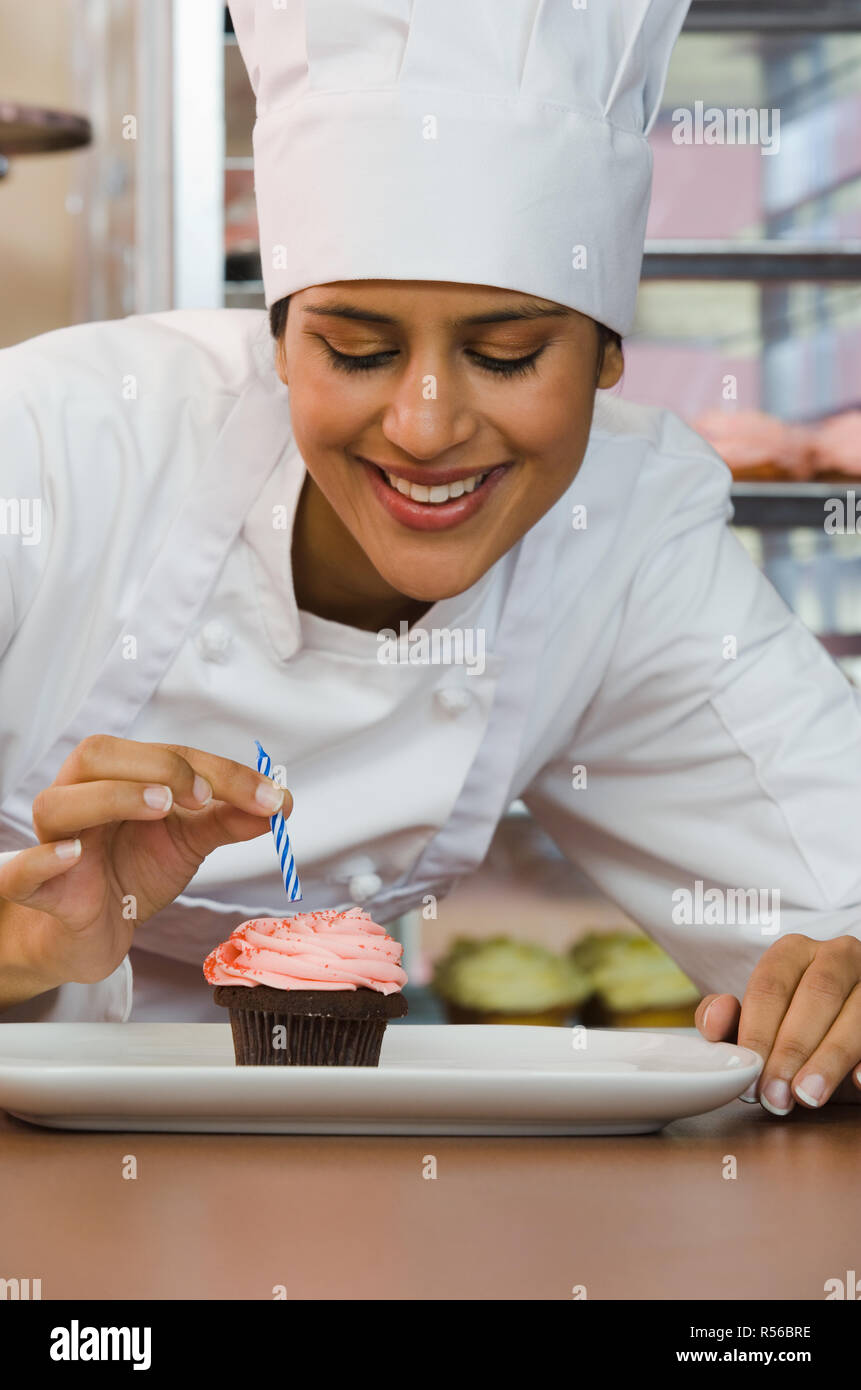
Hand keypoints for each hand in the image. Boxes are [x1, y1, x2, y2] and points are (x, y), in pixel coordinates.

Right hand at [0, 734, 289, 990]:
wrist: (93, 932)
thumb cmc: (130, 870)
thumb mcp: (188, 841)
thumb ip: (230, 819)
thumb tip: (282, 803)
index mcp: (118, 778)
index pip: (165, 756)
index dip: (219, 771)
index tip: (267, 796)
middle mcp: (80, 799)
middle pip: (98, 757)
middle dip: (158, 766)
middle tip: (203, 794)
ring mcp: (54, 842)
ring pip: (58, 804)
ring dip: (112, 797)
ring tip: (159, 807)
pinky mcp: (39, 891)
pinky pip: (22, 871)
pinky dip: (43, 860)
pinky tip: (72, 856)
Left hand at [696, 933, 860, 1114]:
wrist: (840, 1022)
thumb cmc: (793, 1021)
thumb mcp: (759, 1019)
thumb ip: (730, 1019)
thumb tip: (713, 1021)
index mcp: (794, 952)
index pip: (771, 986)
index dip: (758, 1032)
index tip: (750, 1073)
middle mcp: (837, 956)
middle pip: (816, 996)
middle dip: (792, 1049)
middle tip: (776, 1094)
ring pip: (856, 1014)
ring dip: (829, 1058)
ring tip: (807, 1095)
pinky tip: (858, 1081)